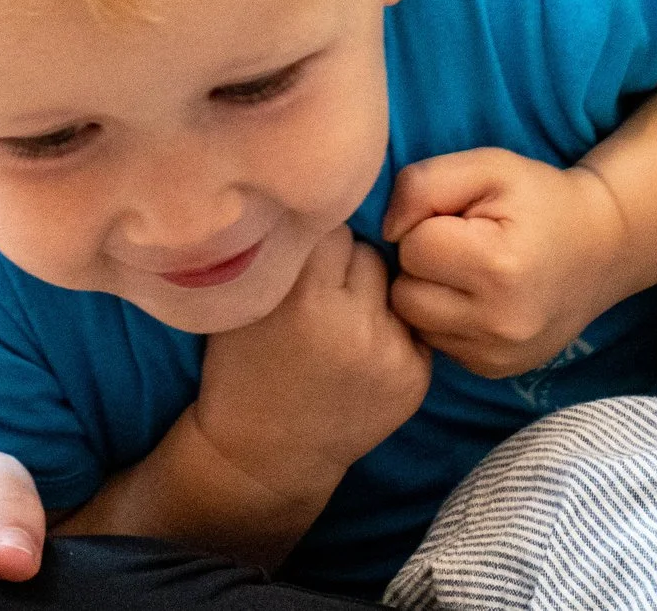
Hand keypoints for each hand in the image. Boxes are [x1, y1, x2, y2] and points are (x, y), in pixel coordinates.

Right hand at [189, 228, 430, 501]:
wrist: (265, 457)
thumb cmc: (241, 370)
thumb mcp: (242, 304)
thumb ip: (278, 254)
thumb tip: (310, 199)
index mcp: (305, 302)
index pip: (331, 227)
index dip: (313, 237)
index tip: (300, 253)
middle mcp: (355, 325)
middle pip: (366, 251)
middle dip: (344, 262)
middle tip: (318, 288)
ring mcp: (390, 353)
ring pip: (391, 283)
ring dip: (370, 290)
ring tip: (338, 318)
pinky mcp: (415, 375)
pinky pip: (408, 321)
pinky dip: (388, 325)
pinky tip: (359, 348)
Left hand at [382, 147, 627, 377]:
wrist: (603, 249)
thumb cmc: (540, 199)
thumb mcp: (489, 166)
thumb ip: (424, 183)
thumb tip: (386, 230)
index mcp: (499, 267)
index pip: (413, 247)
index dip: (428, 224)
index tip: (462, 219)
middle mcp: (498, 323)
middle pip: (405, 293)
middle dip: (422, 265)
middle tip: (461, 246)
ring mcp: (497, 355)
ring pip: (416, 323)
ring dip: (430, 294)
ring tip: (468, 271)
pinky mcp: (494, 370)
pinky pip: (438, 344)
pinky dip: (447, 319)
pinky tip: (477, 298)